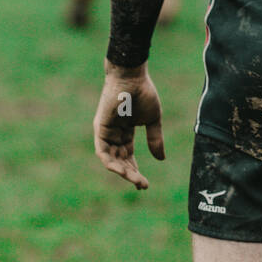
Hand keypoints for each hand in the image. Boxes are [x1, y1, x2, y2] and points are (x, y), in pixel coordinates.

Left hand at [93, 61, 164, 189]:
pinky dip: (111, 163)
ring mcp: (105, 132)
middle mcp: (113, 134)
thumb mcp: (152, 120)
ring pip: (111, 160)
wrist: (132, 76)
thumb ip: (155, 139)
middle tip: (143, 185)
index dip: (135, 170)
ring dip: (123, 172)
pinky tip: (123, 171)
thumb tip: (161, 159)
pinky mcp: (100, 128)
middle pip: (120, 160)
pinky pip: (103, 152)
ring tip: (136, 181)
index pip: (128, 156)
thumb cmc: (142, 93)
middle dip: (131, 174)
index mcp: (125, 131)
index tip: (144, 184)